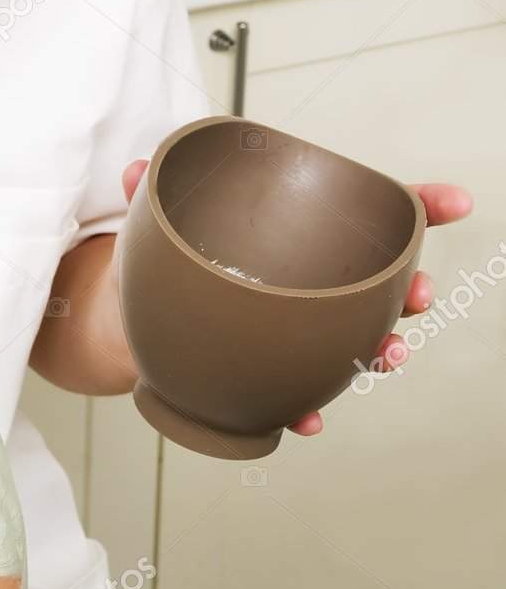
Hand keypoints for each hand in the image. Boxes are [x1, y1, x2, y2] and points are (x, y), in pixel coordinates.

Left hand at [121, 163, 472, 437]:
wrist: (136, 318)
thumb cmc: (169, 259)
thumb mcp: (157, 222)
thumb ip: (146, 193)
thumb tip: (132, 170)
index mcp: (302, 233)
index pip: (372, 213)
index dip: (420, 205)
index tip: (455, 202)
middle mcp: (314, 281)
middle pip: (382, 282)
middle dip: (411, 290)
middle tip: (419, 295)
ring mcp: (302, 328)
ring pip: (359, 340)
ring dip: (380, 350)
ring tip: (386, 354)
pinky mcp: (277, 368)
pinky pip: (304, 391)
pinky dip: (308, 407)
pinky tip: (306, 417)